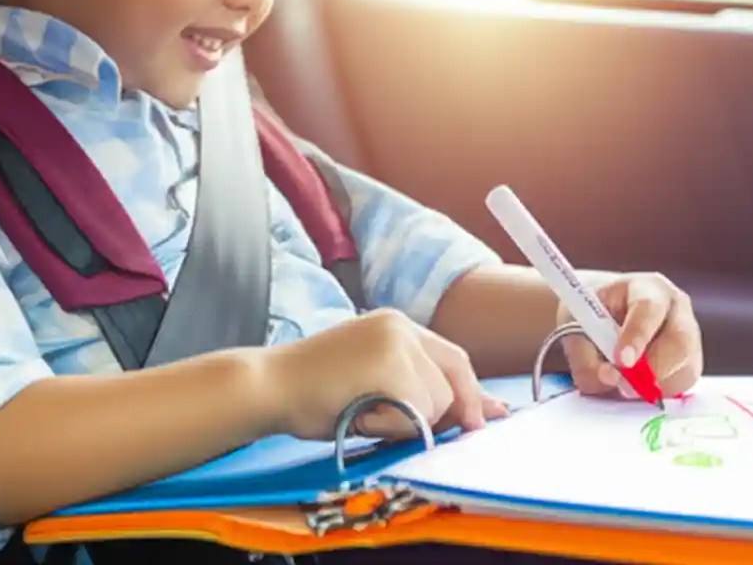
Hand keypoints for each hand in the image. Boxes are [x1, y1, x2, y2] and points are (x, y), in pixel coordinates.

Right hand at [267, 309, 508, 440]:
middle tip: (396, 425)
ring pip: (436, 401)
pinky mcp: (389, 365)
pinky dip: (392, 427)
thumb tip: (476, 415)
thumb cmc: (312, 392)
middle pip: (452, 380)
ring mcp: (396, 343)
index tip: (483, 420)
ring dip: (407, 422)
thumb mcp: (371, 379)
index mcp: (397, 325)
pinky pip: (416, 413)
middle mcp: (402, 327)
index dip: (470, 393)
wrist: (269, 386)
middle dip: (441, 413)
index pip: (453, 359)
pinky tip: (359, 417)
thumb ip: (415, 387)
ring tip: (363, 413)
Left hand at [557, 272, 702, 399]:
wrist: (600, 316)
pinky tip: (638, 388)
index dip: (637, 337)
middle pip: (680, 341)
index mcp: (647, 287)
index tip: (622, 361)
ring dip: (656, 386)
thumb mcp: (573, 329)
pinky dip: (659, 393)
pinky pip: (683, 385)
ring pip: (686, 368)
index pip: (649, 309)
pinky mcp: (690, 363)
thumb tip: (610, 378)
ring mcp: (689, 336)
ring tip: (625, 388)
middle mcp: (677, 309)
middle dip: (653, 370)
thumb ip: (584, 356)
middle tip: (624, 388)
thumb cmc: (588, 316)